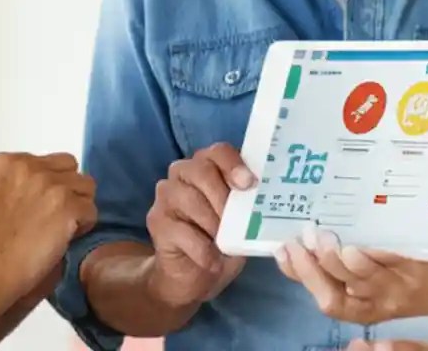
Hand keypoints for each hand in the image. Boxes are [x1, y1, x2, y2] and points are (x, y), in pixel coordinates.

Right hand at [0, 152, 96, 298]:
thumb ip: (19, 184)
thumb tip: (49, 188)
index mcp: (6, 161)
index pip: (49, 162)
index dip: (50, 185)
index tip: (39, 207)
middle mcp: (29, 165)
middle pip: (71, 168)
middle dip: (68, 190)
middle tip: (55, 215)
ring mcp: (49, 184)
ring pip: (86, 187)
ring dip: (78, 207)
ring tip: (60, 228)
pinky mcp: (67, 205)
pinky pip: (91, 211)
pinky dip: (83, 227)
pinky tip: (64, 239)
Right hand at [144, 142, 255, 308]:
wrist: (196, 275)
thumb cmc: (224, 240)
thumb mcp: (243, 219)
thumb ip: (251, 203)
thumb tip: (271, 198)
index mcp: (208, 165)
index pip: (219, 151)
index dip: (234, 164)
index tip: (249, 184)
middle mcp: (183, 172)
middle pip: (201, 171)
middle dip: (223, 198)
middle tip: (236, 222)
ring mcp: (166, 195)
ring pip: (189, 199)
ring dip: (212, 224)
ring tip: (224, 243)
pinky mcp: (156, 221)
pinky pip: (180, 230)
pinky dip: (202, 249)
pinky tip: (213, 261)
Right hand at [276, 226, 427, 324]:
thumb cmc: (421, 278)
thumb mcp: (384, 277)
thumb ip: (358, 263)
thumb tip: (324, 234)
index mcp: (364, 306)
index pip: (323, 297)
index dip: (299, 277)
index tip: (282, 251)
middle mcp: (375, 304)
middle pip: (331, 298)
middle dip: (310, 272)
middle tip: (297, 243)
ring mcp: (393, 290)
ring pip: (354, 284)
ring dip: (333, 262)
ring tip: (321, 238)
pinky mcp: (413, 274)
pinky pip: (385, 270)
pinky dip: (366, 260)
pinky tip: (353, 247)